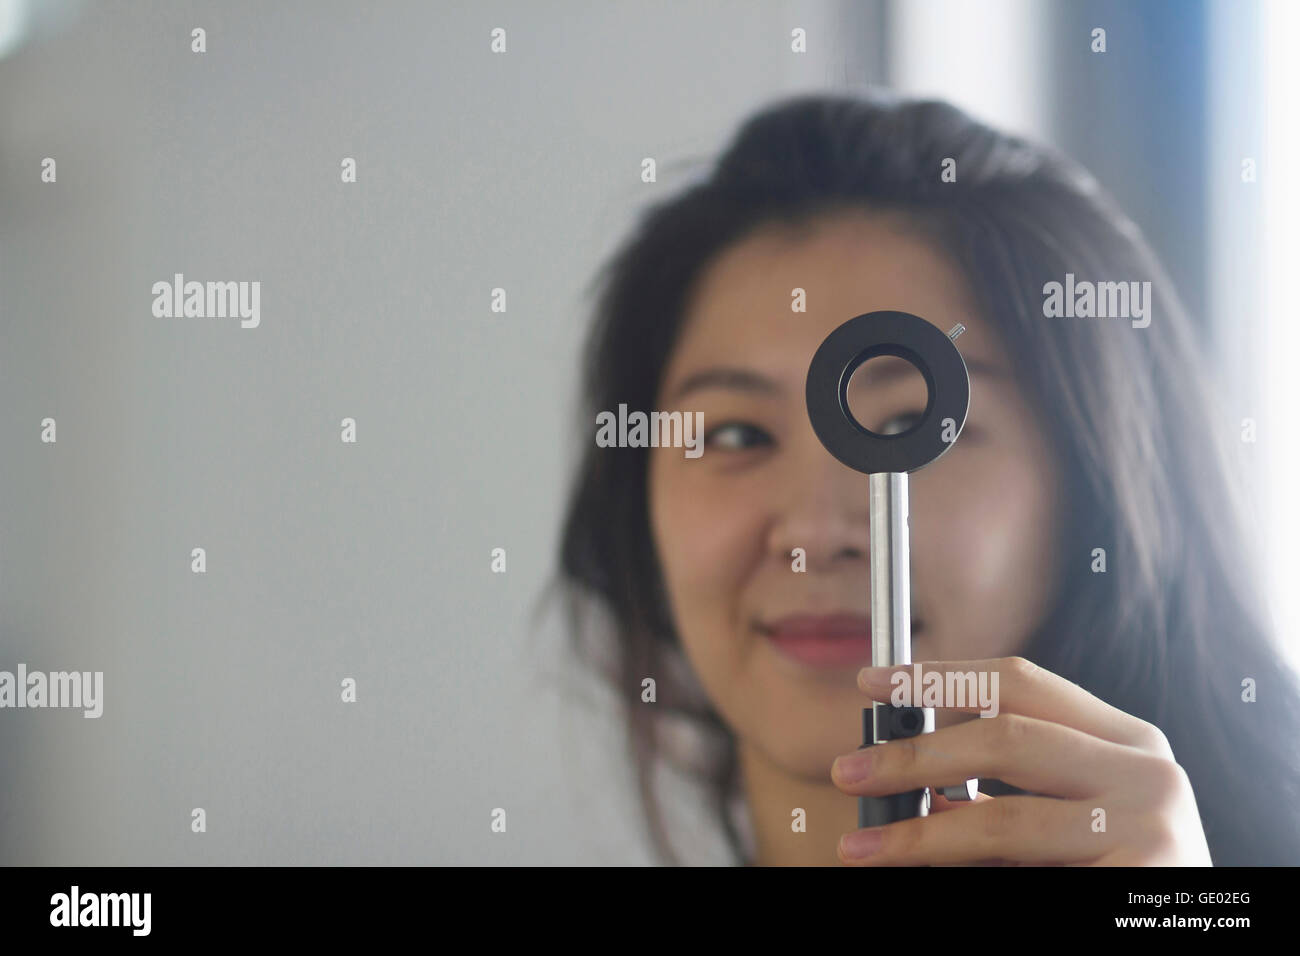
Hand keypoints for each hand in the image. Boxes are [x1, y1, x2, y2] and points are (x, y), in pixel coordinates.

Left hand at [829, 656, 1211, 865]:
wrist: (1192, 941)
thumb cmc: (1120, 873)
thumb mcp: (1072, 820)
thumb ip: (1005, 793)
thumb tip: (908, 783)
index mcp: (1128, 741)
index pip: (1020, 682)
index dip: (938, 676)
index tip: (872, 684)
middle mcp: (1147, 773)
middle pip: (1002, 738)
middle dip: (911, 756)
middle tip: (847, 772)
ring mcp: (1150, 830)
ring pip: (1002, 823)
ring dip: (917, 837)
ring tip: (861, 848)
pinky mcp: (1139, 882)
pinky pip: (1021, 876)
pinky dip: (961, 878)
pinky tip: (923, 879)